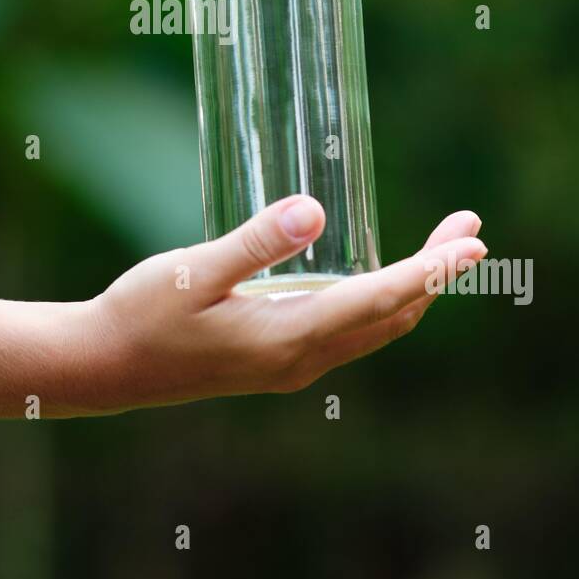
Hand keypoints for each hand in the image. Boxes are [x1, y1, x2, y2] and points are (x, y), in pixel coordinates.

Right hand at [77, 198, 484, 412]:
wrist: (104, 368)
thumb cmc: (141, 314)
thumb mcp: (192, 270)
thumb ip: (254, 242)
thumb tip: (313, 210)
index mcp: (288, 336)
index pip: (381, 301)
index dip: (432, 271)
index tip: (474, 243)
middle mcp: (301, 358)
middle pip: (393, 318)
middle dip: (437, 275)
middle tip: (469, 228)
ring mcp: (291, 364)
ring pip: (375, 329)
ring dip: (414, 290)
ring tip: (442, 248)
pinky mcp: (277, 359)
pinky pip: (350, 332)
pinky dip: (381, 302)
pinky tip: (377, 276)